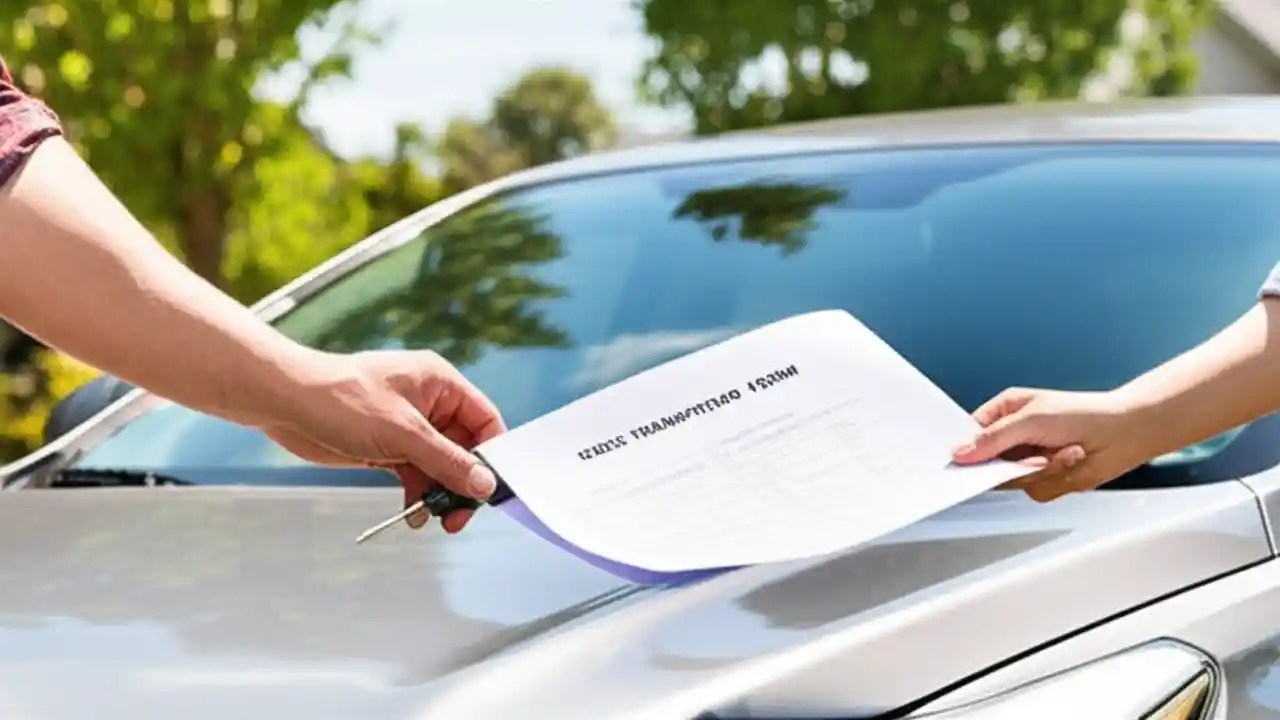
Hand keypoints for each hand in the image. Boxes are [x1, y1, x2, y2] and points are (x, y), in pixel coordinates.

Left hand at [258, 348, 505, 532]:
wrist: (285, 403)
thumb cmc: (343, 401)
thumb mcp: (404, 434)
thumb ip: (448, 462)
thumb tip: (485, 485)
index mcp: (441, 383)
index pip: (485, 420)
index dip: (492, 456)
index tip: (491, 490)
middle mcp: (430, 403)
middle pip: (465, 448)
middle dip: (462, 483)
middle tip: (459, 517)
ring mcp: (408, 426)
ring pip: (440, 465)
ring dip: (439, 493)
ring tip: (434, 520)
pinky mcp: (388, 445)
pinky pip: (416, 473)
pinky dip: (418, 493)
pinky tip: (413, 513)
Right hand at [950, 387, 1154, 501]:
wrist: (1125, 434)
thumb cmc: (1084, 414)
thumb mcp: (1031, 420)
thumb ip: (993, 439)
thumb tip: (960, 452)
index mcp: (1005, 412)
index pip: (971, 434)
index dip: (966, 449)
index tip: (964, 462)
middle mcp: (1014, 437)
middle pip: (988, 464)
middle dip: (1014, 462)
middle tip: (1034, 456)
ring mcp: (1028, 460)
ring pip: (1012, 481)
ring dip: (1041, 470)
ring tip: (1065, 452)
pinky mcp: (1046, 479)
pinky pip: (1036, 491)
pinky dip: (1056, 479)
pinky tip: (1072, 460)